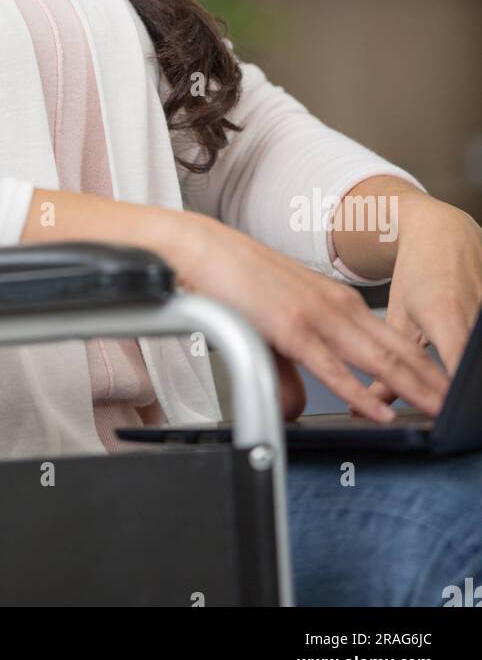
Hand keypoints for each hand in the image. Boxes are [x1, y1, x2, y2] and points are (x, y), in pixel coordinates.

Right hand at [162, 213, 448, 422]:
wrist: (204, 248)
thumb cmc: (236, 281)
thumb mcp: (274, 328)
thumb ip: (291, 371)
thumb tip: (298, 409)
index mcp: (336, 302)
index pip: (392, 339)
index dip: (423, 366)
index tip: (444, 388)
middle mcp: (335, 307)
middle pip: (397, 351)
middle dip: (432, 380)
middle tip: (460, 404)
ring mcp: (317, 317)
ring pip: (377, 360)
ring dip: (412, 388)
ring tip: (439, 410)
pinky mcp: (292, 329)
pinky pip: (334, 369)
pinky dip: (360, 393)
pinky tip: (379, 411)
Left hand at [362, 192, 481, 408]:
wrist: (443, 231)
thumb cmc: (418, 270)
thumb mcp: (399, 315)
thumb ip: (388, 363)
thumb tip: (371, 401)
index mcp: (445, 315)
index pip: (456, 370)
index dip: (449, 398)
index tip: (442, 418)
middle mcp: (475, 314)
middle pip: (474, 367)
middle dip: (464, 393)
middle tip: (452, 413)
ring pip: (480, 355)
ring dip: (472, 375)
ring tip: (461, 394)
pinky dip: (477, 355)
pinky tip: (470, 369)